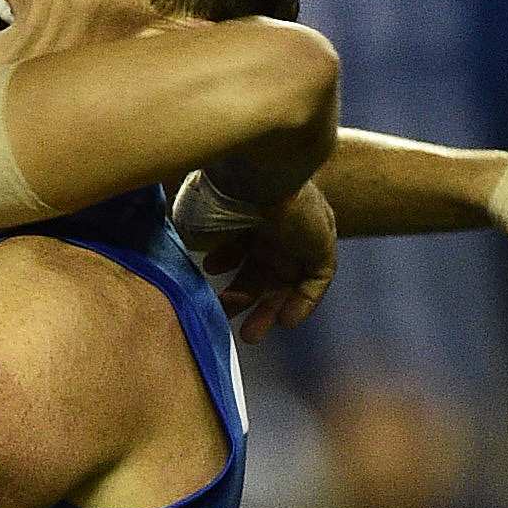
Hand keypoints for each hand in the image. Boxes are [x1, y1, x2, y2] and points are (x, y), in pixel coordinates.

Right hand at [173, 174, 336, 343]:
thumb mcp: (197, 218)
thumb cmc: (223, 191)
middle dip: (242, 298)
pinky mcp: (322, 244)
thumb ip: (193, 237)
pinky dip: (304, 303)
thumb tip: (186, 250)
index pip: (239, 245)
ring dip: (269, 309)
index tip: (209, 273)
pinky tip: (285, 321)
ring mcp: (300, 234)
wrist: (260, 171)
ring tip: (250, 336)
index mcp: (246, 211)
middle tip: (225, 320)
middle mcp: (275, 223)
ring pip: (287, 280)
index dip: (224, 263)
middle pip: (261, 269)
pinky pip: (317, 280)